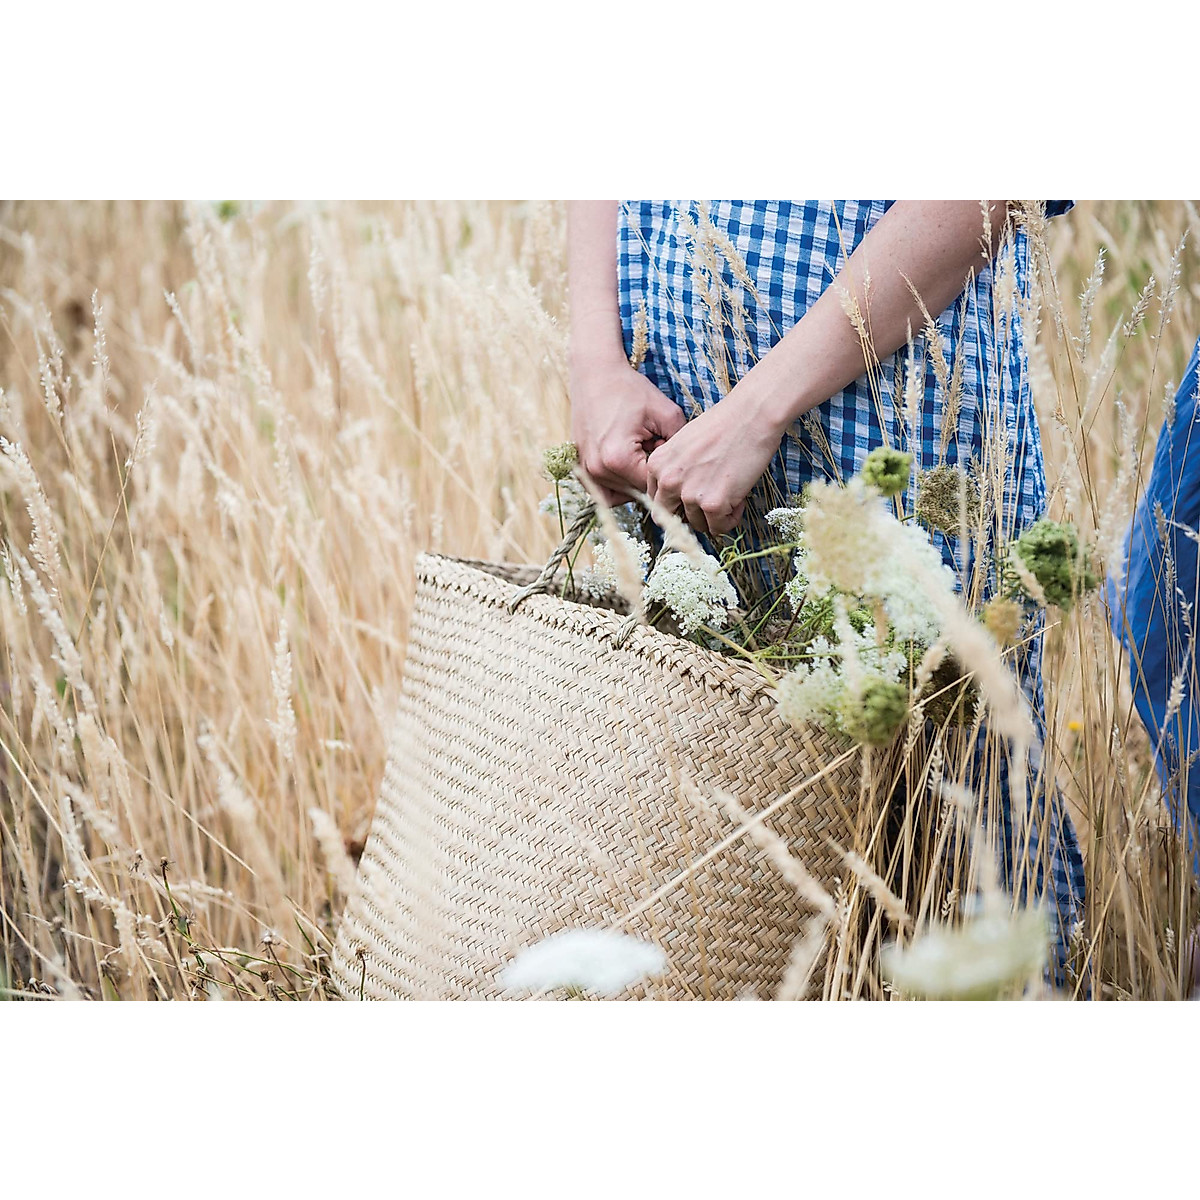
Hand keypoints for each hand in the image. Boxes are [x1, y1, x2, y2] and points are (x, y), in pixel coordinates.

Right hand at [570, 359, 686, 505]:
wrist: (595, 374)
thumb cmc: (630, 390)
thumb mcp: (667, 414)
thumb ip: (680, 447)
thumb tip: (683, 471)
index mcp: (618, 458)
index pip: (653, 486)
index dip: (666, 471)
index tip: (667, 451)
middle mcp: (597, 470)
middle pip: (636, 492)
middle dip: (650, 476)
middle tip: (652, 445)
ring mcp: (585, 471)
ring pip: (621, 494)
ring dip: (634, 480)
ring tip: (638, 451)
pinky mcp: (579, 468)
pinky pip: (603, 491)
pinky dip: (618, 484)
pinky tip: (627, 463)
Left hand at [645, 387, 786, 535]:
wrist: (751, 415)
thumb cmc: (724, 425)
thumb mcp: (684, 444)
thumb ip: (674, 469)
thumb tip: (679, 497)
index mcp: (657, 465)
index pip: (655, 501)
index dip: (675, 503)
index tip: (692, 499)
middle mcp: (668, 481)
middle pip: (668, 519)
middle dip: (688, 516)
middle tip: (708, 506)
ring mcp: (689, 494)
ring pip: (697, 524)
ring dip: (714, 515)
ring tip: (730, 492)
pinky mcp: (713, 504)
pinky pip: (719, 527)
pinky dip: (731, 518)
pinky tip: (739, 497)